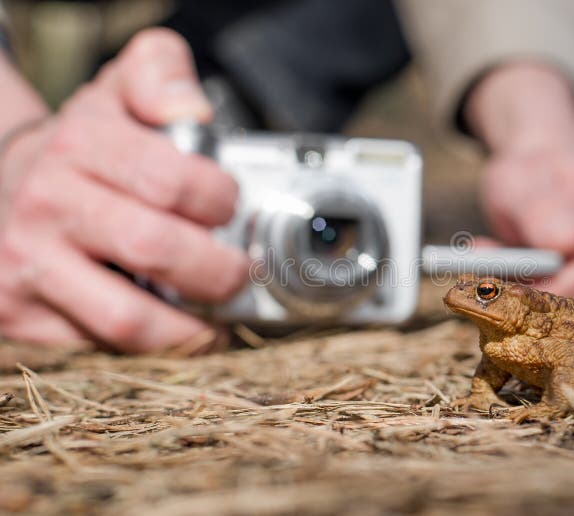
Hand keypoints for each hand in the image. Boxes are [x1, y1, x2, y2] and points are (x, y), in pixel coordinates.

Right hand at [0, 29, 248, 350]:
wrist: (2, 180)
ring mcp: (29, 263)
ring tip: (215, 318)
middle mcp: (50, 203)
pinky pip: (99, 345)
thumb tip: (194, 111)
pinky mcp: (18, 311)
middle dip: (218, 271)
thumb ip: (161, 74)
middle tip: (238, 272)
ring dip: (189, 328)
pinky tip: (170, 329)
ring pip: (127, 318)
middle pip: (157, 251)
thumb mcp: (118, 89)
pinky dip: (148, 346)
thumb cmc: (82, 144)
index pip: (171, 181)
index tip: (231, 209)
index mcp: (82, 145)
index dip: (219, 202)